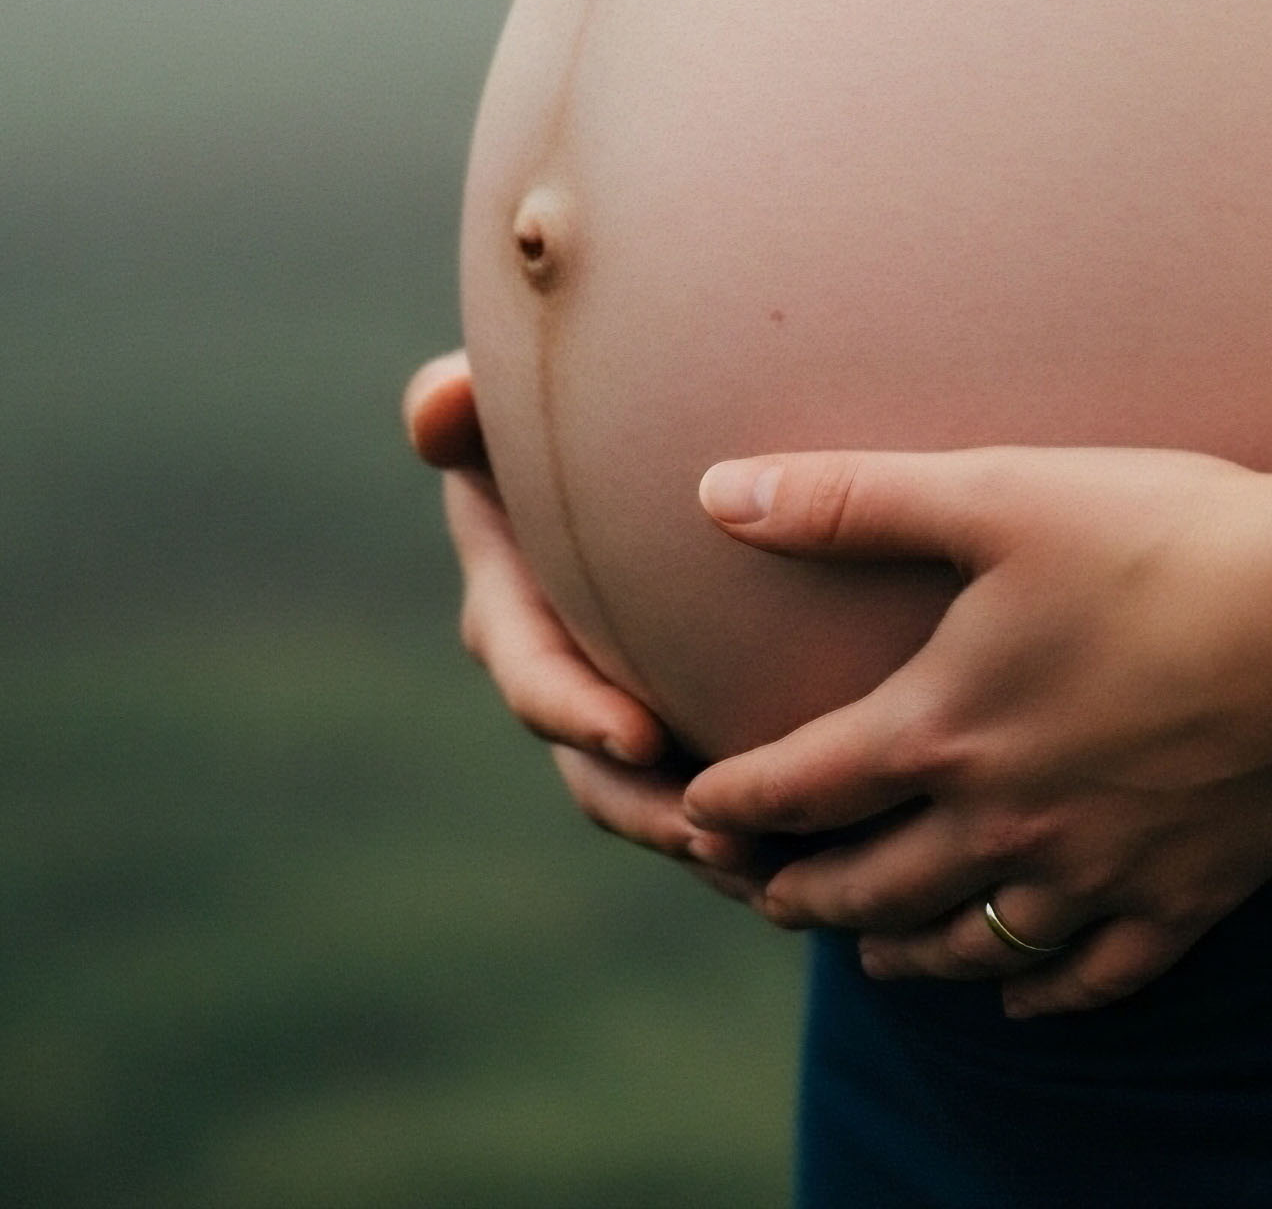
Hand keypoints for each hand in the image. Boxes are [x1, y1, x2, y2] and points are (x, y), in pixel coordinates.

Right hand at [405, 352, 772, 902]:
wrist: (669, 453)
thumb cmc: (580, 409)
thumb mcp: (516, 402)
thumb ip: (469, 402)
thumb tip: (434, 408)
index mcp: (518, 610)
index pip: (536, 674)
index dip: (577, 711)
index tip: (640, 736)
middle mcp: (567, 680)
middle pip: (599, 774)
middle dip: (654, 812)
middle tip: (724, 835)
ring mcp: (628, 716)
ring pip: (664, 806)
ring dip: (713, 843)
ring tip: (781, 870)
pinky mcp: (693, 734)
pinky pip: (724, 802)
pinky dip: (766, 838)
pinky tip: (836, 858)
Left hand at [678, 445, 1271, 1018]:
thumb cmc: (1170, 538)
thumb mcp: (998, 493)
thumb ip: (850, 499)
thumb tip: (712, 491)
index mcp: (946, 728)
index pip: (802, 788)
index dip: (737, 803)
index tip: (697, 814)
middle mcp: (1006, 822)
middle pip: (875, 888)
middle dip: (808, 897)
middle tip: (768, 900)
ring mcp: (1100, 872)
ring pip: (975, 946)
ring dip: (910, 954)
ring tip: (876, 955)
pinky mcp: (1188, 896)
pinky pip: (1099, 975)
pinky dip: (1047, 994)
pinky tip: (1026, 998)